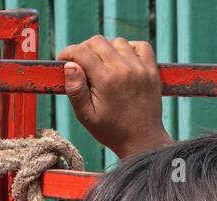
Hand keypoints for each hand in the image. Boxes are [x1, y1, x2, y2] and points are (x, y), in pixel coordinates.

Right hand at [57, 35, 171, 157]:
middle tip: (81, 63)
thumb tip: (69, 65)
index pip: (82, 52)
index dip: (68, 53)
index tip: (64, 60)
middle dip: (84, 48)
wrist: (143, 142)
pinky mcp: (152, 71)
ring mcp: (140, 68)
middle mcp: (124, 69)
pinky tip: (122, 61)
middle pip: (98, 42)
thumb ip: (75, 90)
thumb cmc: (112, 131)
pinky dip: (130, 48)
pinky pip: (141, 46)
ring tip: (101, 64)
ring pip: (118, 42)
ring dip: (106, 48)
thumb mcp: (86, 116)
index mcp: (106, 80)